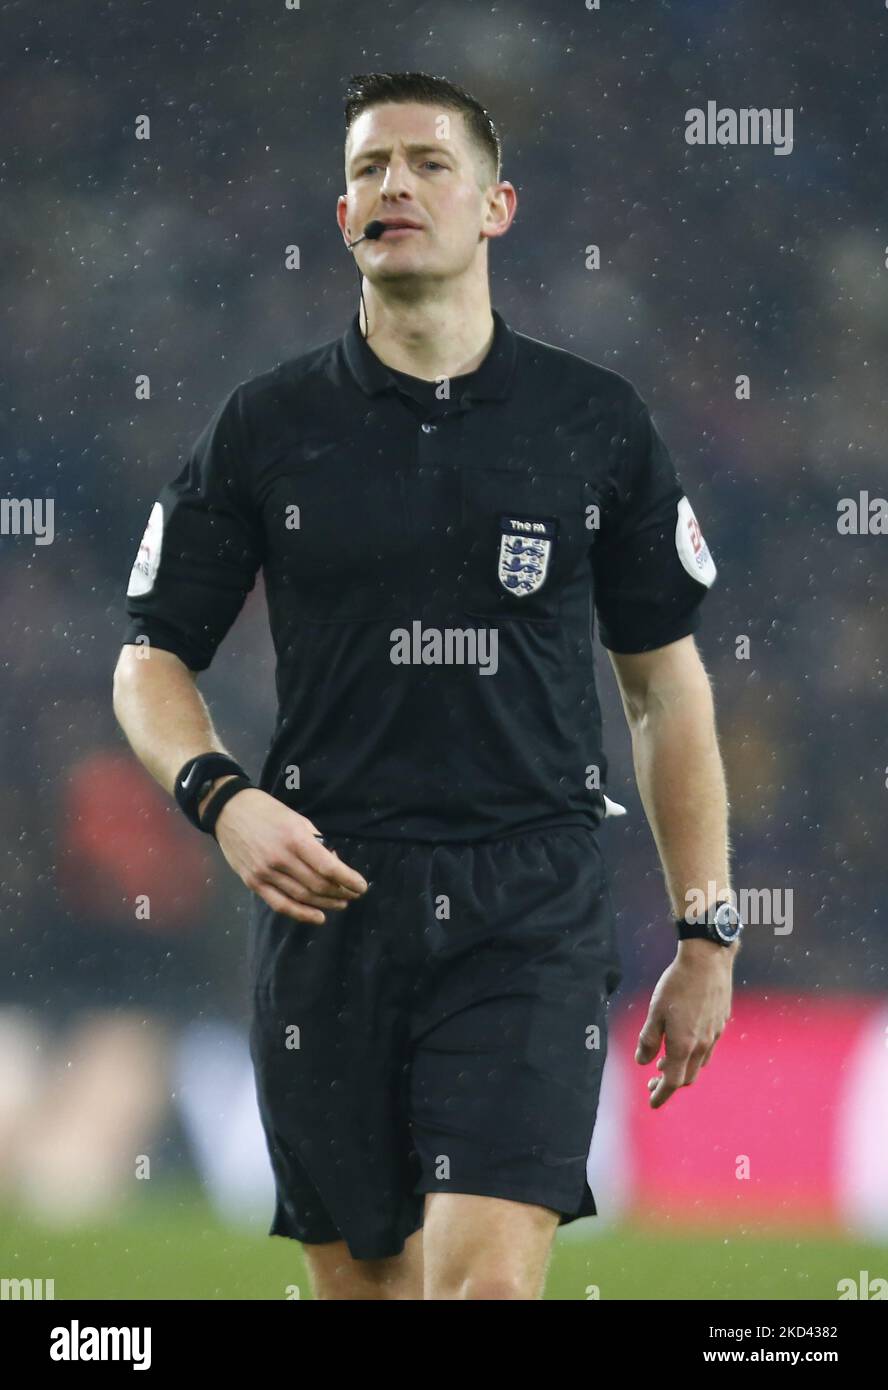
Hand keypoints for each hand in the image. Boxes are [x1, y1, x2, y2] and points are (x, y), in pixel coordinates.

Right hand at [210, 786, 368, 924]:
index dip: (348, 879)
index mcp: (294, 838)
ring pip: (302, 896)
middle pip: (317, 885)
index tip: (362, 886)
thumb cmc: (267, 811)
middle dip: (341, 892)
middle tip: (353, 894)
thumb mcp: (297, 819)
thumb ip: (316, 843)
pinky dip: (301, 914)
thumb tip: (333, 864)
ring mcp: (265, 872)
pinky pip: (280, 904)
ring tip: (341, 903)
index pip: (328, 867)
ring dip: (326, 903)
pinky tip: (318, 917)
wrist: (228, 811)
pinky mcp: (253, 882)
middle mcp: (280, 858)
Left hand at [635, 939, 735, 1108]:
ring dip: (681, 1069)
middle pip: (686, 1076)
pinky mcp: (721, 1023)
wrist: (708, 961)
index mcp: (683, 1045)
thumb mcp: (655, 1011)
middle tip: (653, 1083)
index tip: (652, 1102)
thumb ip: (648, 1039)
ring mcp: (714, 1035)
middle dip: (669, 1084)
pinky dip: (693, 1055)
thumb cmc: (677, 984)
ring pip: (698, 1064)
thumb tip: (643, 1062)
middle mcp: (702, 1045)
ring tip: (663, 1063)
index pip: (672, 1081)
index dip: (661, 1095)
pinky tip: (684, 1043)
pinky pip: (707, 1049)